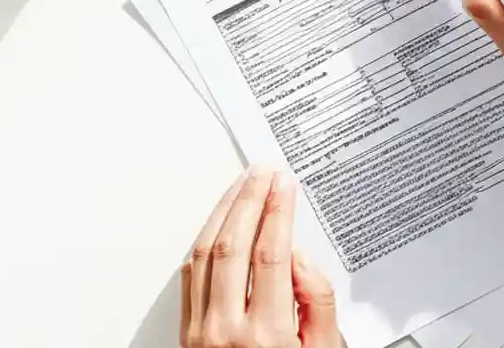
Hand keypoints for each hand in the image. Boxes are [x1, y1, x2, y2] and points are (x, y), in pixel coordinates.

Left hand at [180, 167, 341, 347]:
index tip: (286, 184)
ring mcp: (200, 332)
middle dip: (250, 199)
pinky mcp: (186, 335)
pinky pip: (190, 274)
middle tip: (263, 172)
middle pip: (233, 243)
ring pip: (204, 253)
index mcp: (267, 335)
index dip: (278, 210)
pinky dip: (203, 240)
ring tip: (241, 185)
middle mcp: (227, 330)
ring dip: (223, 211)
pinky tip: (217, 222)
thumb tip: (299, 257)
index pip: (270, 252)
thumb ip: (317, 304)